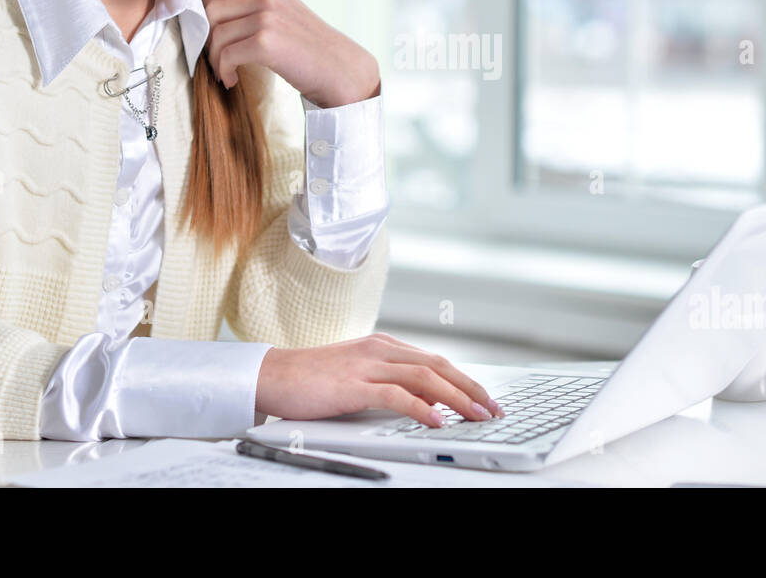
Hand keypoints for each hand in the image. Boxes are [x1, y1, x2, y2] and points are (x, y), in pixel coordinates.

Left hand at [203, 0, 379, 107]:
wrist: (342, 72)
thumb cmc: (313, 53)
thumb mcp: (288, 19)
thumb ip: (261, 11)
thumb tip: (221, 20)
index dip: (208, 10)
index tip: (214, 33)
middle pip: (212, 8)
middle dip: (207, 36)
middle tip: (217, 57)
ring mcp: (268, 19)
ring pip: (216, 33)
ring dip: (215, 58)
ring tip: (226, 72)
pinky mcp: (266, 43)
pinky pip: (226, 54)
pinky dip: (224, 71)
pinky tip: (232, 80)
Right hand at [254, 333, 506, 426]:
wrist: (273, 375)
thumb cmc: (313, 379)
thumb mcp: (360, 377)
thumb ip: (392, 384)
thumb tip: (429, 402)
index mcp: (384, 346)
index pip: (436, 361)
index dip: (465, 379)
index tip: (484, 398)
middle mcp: (380, 349)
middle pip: (438, 365)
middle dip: (470, 387)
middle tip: (492, 408)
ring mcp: (367, 364)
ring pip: (424, 376)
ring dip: (456, 397)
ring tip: (476, 415)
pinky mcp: (352, 384)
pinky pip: (395, 394)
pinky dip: (420, 406)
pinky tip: (436, 418)